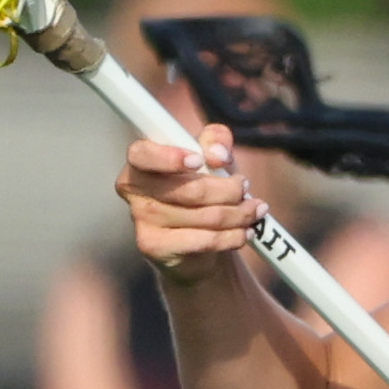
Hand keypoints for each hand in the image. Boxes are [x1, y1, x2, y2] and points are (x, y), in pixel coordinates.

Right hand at [117, 123, 262, 279]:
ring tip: (255, 209)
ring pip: (205, 217)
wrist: (195, 243)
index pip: (142, 154)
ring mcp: (141, 219)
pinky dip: (234, 236)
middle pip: (190, 190)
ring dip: (240, 213)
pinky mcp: (154, 246)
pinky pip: (205, 240)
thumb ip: (216, 142)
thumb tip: (218, 154)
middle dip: (229, 190)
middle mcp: (134, 189)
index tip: (198, 160)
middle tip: (246, 187)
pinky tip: (246, 231)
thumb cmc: (202, 191)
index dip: (169, 157)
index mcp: (141, 161)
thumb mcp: (213, 160)